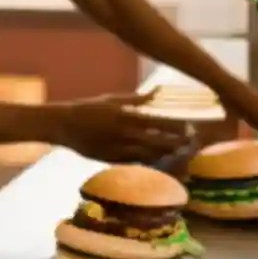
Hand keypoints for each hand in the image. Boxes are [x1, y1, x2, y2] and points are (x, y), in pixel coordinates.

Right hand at [49, 92, 195, 166]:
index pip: (161, 124)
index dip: (179, 128)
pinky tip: (162, 167)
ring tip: (184, 161)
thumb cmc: (88, 109)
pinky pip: (137, 165)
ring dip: (169, 159)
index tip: (193, 130)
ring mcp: (119, 149)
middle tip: (194, 148)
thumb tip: (157, 92)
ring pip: (151, 157)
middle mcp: (126, 134)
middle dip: (179, 147)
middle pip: (161, 143)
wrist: (63, 125)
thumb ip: (136, 99)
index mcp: (128, 116)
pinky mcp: (112, 160)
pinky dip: (151, 166)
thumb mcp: (112, 100)